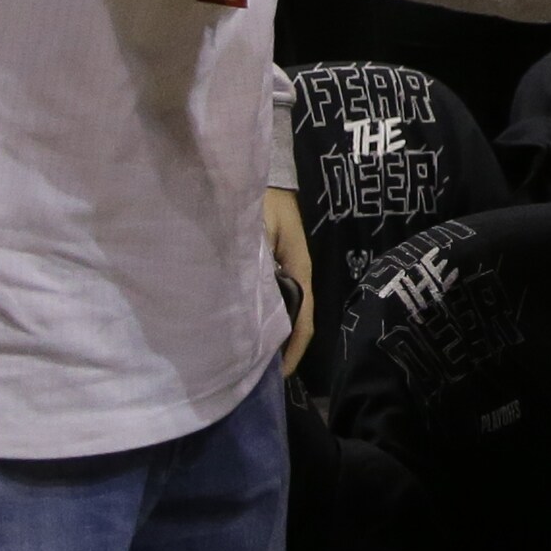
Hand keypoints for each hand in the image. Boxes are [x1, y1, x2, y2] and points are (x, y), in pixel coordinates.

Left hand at [265, 186, 315, 377]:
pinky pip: (271, 297)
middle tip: (260, 375)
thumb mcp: (260, 231)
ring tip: (253, 358)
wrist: (266, 174)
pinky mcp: (273, 264)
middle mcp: (297, 274)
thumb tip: (254, 302)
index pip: (302, 320)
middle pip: (293, 320)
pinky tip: (248, 326)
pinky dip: (263, 316)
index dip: (293, 350)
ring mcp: (286, 269)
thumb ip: (258, 263)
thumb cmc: (263, 200)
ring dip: (272, 334)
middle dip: (281, 348)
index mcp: (299, 269)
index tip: (279, 376)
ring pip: (282, 310)